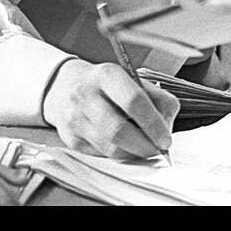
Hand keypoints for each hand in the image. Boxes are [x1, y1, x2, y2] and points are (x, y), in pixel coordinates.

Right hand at [41, 59, 179, 159]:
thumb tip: (166, 127)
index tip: (165, 139)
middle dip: (144, 146)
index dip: (154, 124)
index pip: (134, 101)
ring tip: (141, 147)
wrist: (64, 87)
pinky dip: (118, 154)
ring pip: (111, 148)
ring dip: (133, 153)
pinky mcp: (71, 139)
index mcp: (107, 75)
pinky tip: (122, 145)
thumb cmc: (107, 86)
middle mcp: (86, 95)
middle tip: (156, 150)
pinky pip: (102, 156)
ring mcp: (75, 118)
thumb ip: (157, 98)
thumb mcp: (132, 80)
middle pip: (119, 130)